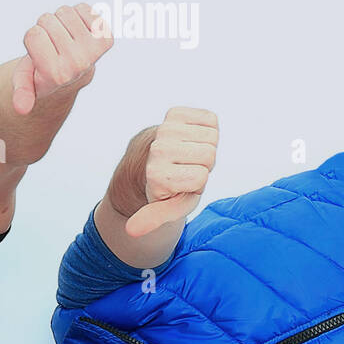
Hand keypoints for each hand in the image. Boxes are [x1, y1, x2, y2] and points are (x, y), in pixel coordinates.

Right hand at [11, 4, 112, 115]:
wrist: (70, 79)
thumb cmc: (42, 74)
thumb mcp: (25, 83)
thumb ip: (22, 94)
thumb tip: (21, 109)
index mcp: (56, 74)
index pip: (33, 34)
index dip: (31, 39)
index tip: (38, 54)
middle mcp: (77, 64)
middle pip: (47, 20)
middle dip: (44, 29)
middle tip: (51, 47)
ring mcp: (93, 50)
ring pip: (64, 12)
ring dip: (60, 21)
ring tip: (62, 40)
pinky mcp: (106, 38)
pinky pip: (83, 8)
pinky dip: (76, 16)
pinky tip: (76, 34)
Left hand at [125, 107, 218, 237]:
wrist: (152, 164)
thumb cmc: (168, 188)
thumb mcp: (168, 209)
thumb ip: (155, 219)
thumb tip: (131, 230)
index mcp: (157, 173)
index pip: (201, 177)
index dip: (198, 182)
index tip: (183, 183)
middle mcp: (158, 148)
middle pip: (209, 154)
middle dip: (204, 164)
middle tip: (187, 169)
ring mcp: (165, 128)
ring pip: (212, 136)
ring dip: (205, 146)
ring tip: (188, 155)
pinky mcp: (175, 113)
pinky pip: (210, 119)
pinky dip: (206, 129)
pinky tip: (191, 139)